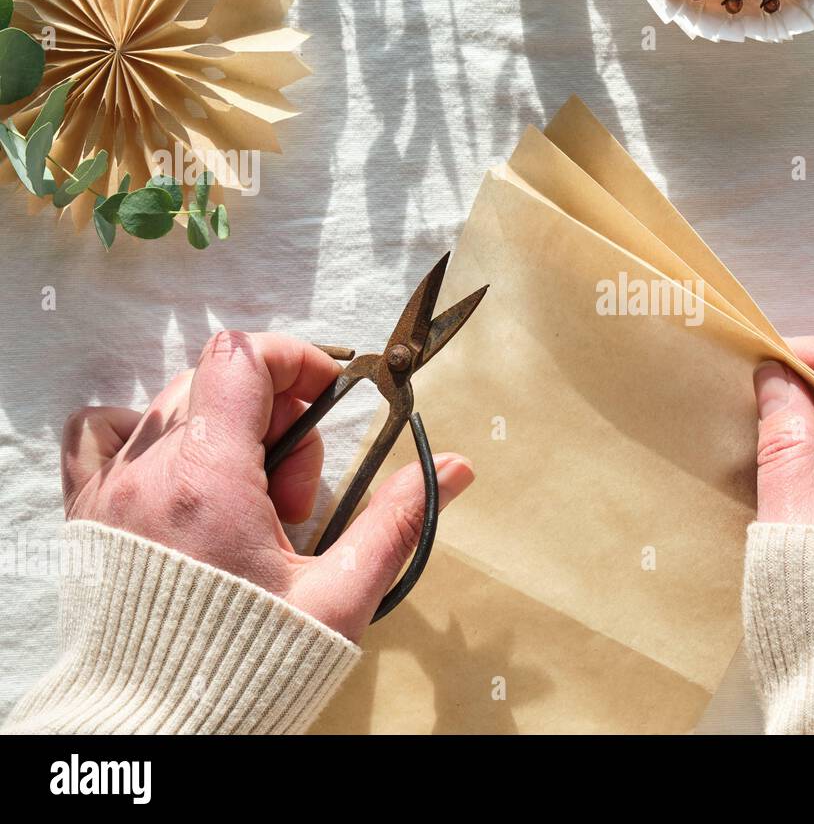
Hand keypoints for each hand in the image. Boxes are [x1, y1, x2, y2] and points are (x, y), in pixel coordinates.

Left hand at [59, 331, 473, 641]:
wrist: (159, 726)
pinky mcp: (89, 512)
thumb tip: (453, 466)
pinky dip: (145, 433)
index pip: (242, 359)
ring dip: (222, 429)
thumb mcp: (337, 599)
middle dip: (275, 413)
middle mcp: (149, 473)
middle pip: (217, 381)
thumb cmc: (245, 667)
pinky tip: (182, 475)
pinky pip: (100, 433)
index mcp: (209, 482)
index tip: (330, 392)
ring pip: (171, 405)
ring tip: (248, 501)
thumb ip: (395, 522)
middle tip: (298, 491)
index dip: (296, 359)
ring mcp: (110, 489)